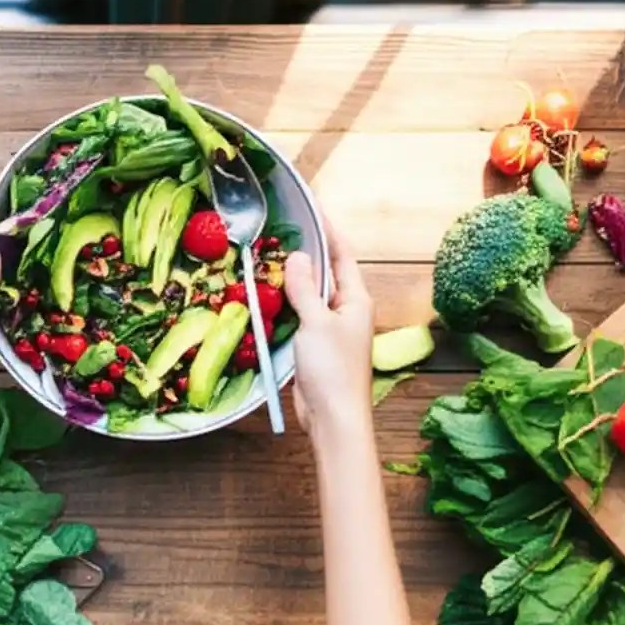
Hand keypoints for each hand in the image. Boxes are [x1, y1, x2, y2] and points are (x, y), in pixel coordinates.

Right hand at [282, 218, 373, 438]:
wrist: (333, 417)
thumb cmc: (333, 370)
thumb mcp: (316, 323)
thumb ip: (305, 289)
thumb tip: (297, 256)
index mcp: (356, 300)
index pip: (342, 255)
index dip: (329, 231)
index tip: (313, 207)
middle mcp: (346, 311)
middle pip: (326, 273)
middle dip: (307, 251)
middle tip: (283, 229)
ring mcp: (331, 329)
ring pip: (310, 294)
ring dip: (293, 279)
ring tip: (271, 257)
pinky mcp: (315, 345)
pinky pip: (300, 315)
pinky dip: (285, 303)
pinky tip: (268, 296)